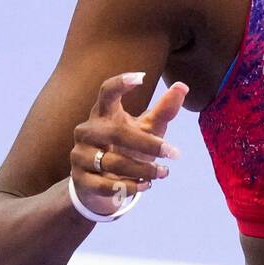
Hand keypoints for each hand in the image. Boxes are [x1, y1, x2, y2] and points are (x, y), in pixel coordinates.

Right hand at [70, 73, 186, 216]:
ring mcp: (80, 155)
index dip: (120, 83)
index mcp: (103, 113)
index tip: (141, 77)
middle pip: (117, 132)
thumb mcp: (147, 129)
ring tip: (164, 172)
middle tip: (174, 153)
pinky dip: (130, 187)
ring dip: (144, 170)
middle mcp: (87, 131)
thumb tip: (183, 86)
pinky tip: (146, 185)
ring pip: (113, 162)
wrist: (101, 183)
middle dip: (148, 144)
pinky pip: (105, 185)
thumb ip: (164, 111)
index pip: (106, 92)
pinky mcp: (79, 179)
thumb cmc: (128, 148)